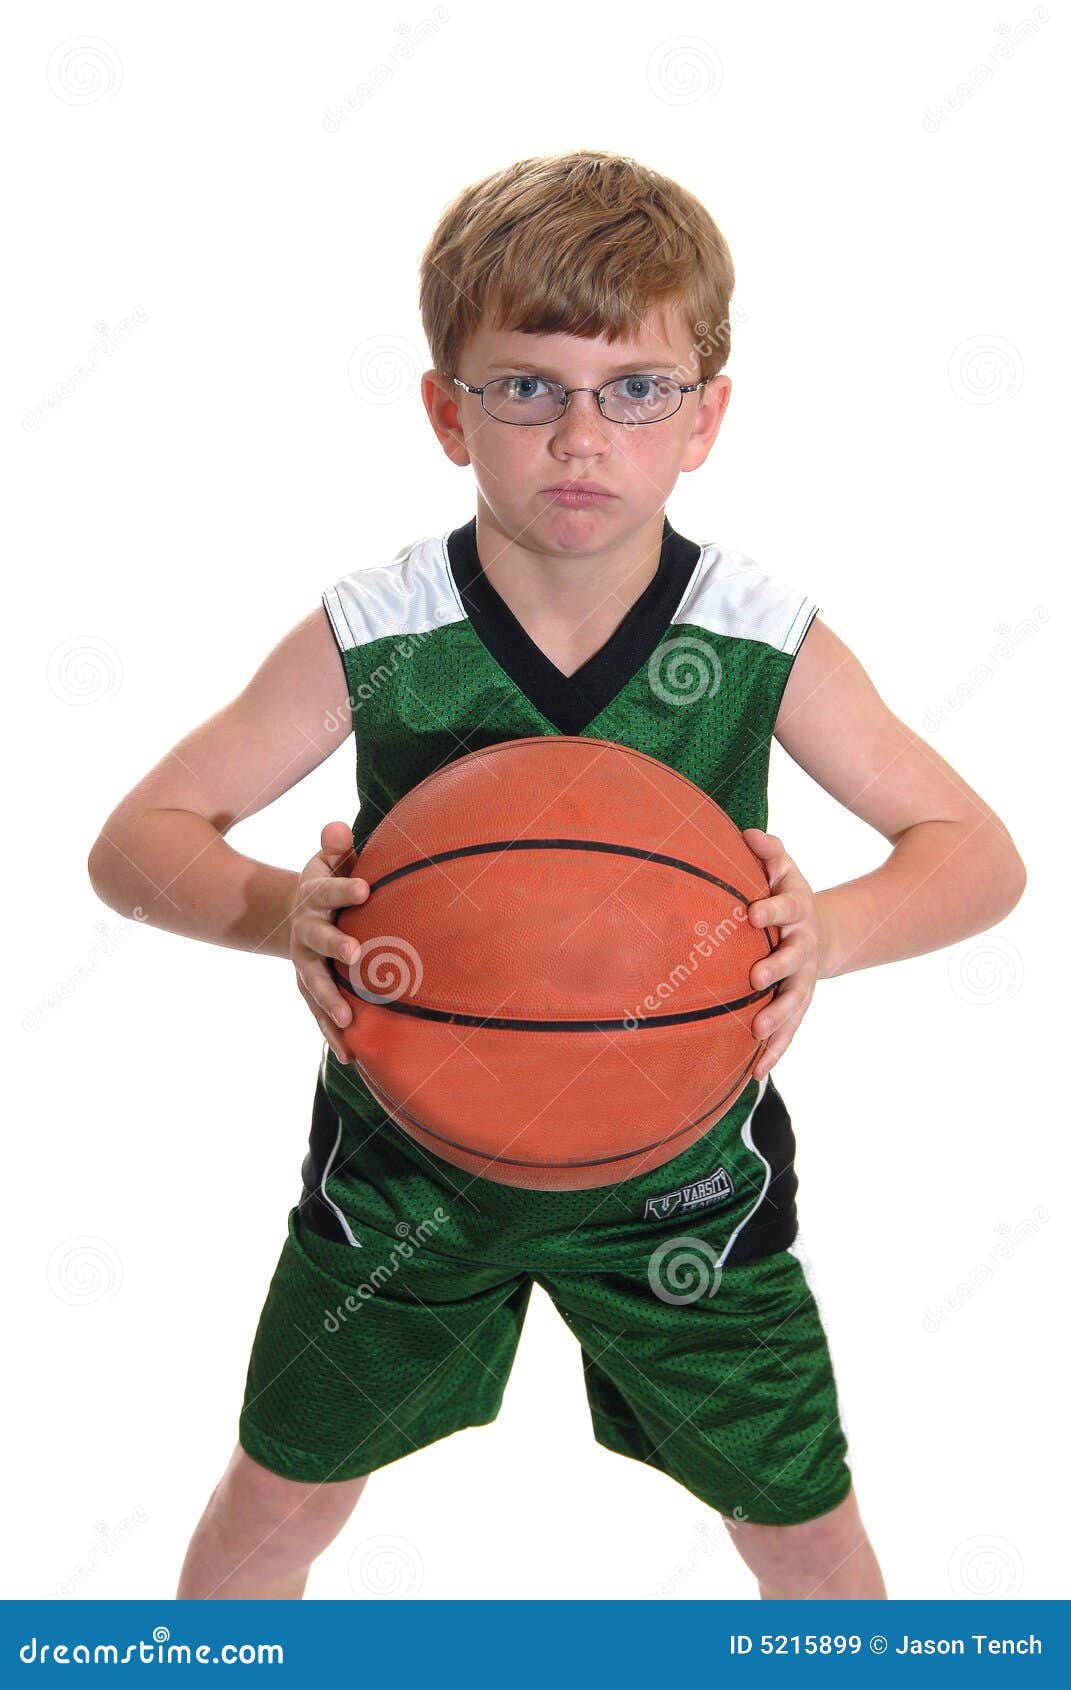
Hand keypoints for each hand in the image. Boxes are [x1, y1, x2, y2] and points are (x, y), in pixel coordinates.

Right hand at [289, 821, 370, 1064]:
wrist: (297, 914)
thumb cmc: (329, 882)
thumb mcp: (329, 860)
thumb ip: (336, 846)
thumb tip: (338, 828)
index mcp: (313, 897)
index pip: (328, 890)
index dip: (345, 889)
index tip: (367, 888)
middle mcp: (305, 932)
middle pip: (318, 940)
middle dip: (336, 946)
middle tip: (356, 953)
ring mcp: (305, 964)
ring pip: (315, 985)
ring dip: (330, 1002)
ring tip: (350, 1020)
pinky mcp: (310, 988)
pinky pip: (319, 1013)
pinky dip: (332, 1035)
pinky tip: (350, 1056)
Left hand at [741, 829, 824, 1081]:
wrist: (822, 933)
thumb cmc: (786, 896)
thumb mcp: (784, 870)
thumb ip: (769, 853)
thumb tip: (748, 833)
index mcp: (799, 912)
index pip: (787, 908)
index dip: (772, 910)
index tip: (752, 913)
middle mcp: (804, 948)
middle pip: (793, 960)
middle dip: (776, 968)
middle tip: (755, 977)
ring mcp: (804, 981)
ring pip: (793, 1002)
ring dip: (777, 1019)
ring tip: (757, 1033)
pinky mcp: (799, 1006)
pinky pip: (789, 1032)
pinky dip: (775, 1051)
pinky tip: (756, 1072)